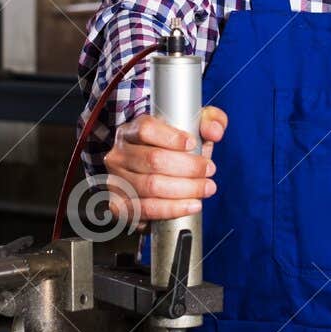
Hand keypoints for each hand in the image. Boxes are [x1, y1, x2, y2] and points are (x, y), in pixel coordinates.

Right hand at [103, 106, 227, 223]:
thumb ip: (208, 122)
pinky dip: (172, 209)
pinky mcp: (120, 205)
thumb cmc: (170, 152)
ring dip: (185, 189)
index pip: (146, 129)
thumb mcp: (189, 130)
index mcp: (131, 131)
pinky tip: (191, 205)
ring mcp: (116, 181)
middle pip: (153, 159)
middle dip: (188, 167)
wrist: (147, 179)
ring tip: (206, 188)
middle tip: (209, 170)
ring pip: (151, 186)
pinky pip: (146, 209)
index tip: (193, 144)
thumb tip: (214, 131)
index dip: (171, 137)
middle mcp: (119, 155)